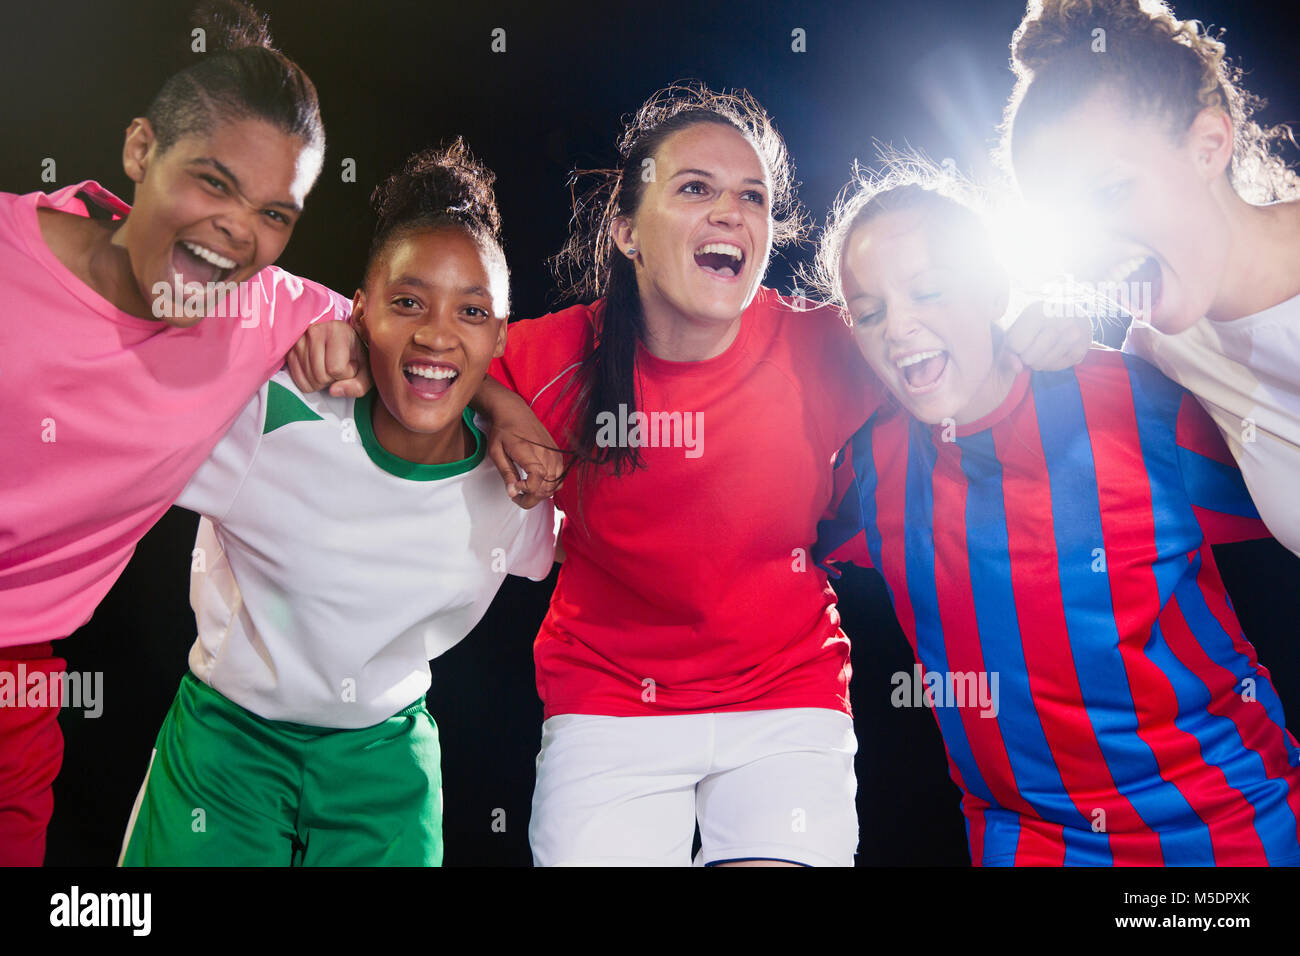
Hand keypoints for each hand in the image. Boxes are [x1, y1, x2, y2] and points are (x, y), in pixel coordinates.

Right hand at [287, 321, 371, 397]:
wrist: (343, 343)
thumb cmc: (357, 357)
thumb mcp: (367, 372)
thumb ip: (358, 386)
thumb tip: (333, 391)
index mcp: (337, 331)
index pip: (336, 368)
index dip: (346, 374)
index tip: (351, 365)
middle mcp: (314, 331)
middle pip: (320, 376)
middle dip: (332, 379)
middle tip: (339, 368)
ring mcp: (299, 341)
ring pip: (308, 380)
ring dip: (321, 382)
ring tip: (329, 368)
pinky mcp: (290, 351)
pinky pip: (298, 380)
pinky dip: (310, 382)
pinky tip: (318, 370)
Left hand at [474, 376, 564, 507]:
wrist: (514, 411)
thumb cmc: (503, 429)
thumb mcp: (496, 452)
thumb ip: (506, 473)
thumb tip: (512, 492)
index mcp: (530, 452)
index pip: (538, 482)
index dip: (527, 491)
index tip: (515, 488)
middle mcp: (546, 454)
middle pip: (547, 487)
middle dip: (531, 497)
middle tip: (516, 494)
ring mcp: (554, 454)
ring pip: (555, 485)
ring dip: (540, 492)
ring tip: (525, 489)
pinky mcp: (557, 454)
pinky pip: (559, 477)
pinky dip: (549, 485)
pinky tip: (536, 482)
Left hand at [1003, 299, 1092, 372]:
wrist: (1073, 313)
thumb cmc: (1038, 321)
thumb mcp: (1020, 326)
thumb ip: (1009, 348)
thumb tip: (1017, 369)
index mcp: (1038, 310)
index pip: (1015, 344)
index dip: (1014, 346)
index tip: (1022, 337)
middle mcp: (1059, 320)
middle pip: (1028, 357)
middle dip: (1025, 356)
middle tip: (1033, 345)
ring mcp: (1073, 335)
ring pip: (1041, 364)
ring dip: (1037, 362)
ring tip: (1043, 348)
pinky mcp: (1081, 348)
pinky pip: (1056, 367)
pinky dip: (1050, 364)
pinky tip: (1053, 352)